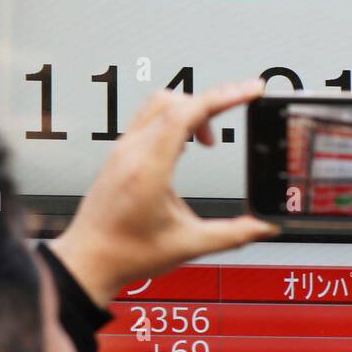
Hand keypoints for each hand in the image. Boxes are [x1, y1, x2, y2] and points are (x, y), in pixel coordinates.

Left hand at [53, 80, 278, 306]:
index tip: (249, 90)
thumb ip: (232, 235)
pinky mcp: (119, 154)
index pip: (185, 114)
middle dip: (211, 103)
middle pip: (175, 100)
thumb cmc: (126, 254)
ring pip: (159, 104)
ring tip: (209, 140)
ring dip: (190, 110)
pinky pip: (149, 119)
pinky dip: (174, 121)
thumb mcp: (188, 245)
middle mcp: (132, 152)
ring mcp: (122, 150)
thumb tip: (264, 226)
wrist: (87, 261)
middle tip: (236, 116)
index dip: (222, 97)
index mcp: (148, 169)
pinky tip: (186, 145)